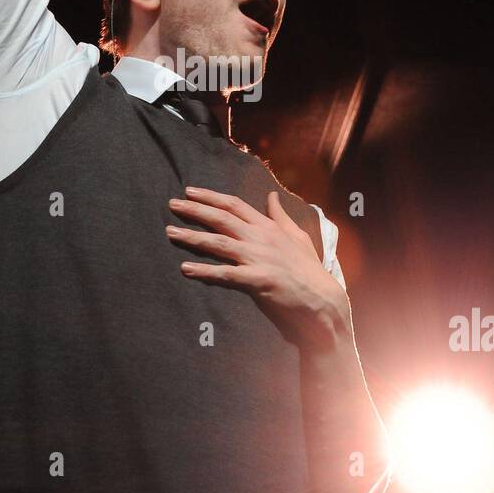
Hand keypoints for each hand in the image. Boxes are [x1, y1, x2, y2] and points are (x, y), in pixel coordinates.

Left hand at [165, 186, 350, 349]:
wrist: (323, 301)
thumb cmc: (309, 270)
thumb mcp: (297, 236)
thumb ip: (280, 216)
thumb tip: (272, 195)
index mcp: (269, 226)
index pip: (235, 205)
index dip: (211, 197)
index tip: (190, 191)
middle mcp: (261, 238)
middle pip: (221, 218)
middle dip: (195, 210)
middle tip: (172, 204)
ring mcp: (259, 258)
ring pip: (218, 243)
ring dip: (191, 237)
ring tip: (170, 232)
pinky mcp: (258, 280)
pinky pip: (225, 274)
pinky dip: (204, 271)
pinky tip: (186, 269)